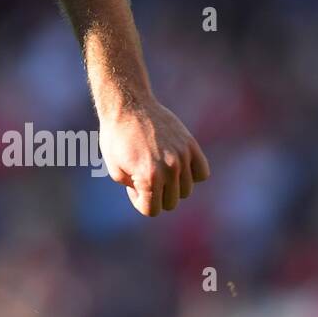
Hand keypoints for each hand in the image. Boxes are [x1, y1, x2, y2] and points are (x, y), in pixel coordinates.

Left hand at [98, 96, 209, 216]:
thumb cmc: (116, 138)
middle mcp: (170, 169)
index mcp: (149, 177)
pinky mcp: (191, 145)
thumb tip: (153, 197)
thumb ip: (135, 190)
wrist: (128, 106)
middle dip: (155, 194)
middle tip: (143, 174)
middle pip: (170, 203)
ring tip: (157, 167)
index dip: (139, 201)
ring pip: (186, 191)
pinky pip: (202, 173)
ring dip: (172, 185)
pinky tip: (177, 165)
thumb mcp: (115, 170)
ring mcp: (183, 156)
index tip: (132, 184)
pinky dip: (192, 174)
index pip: (151, 210)